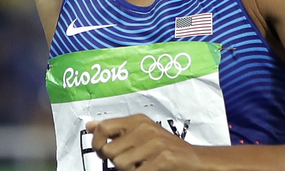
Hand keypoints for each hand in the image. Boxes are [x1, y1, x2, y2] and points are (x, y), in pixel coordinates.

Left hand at [87, 115, 205, 170]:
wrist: (194, 159)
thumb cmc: (164, 147)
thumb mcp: (140, 132)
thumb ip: (115, 129)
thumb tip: (89, 125)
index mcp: (137, 120)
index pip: (103, 128)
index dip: (96, 143)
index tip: (101, 151)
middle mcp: (145, 128)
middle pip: (109, 151)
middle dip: (114, 161)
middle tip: (129, 161)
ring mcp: (155, 143)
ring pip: (120, 165)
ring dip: (128, 170)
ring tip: (140, 166)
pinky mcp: (164, 159)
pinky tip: (148, 169)